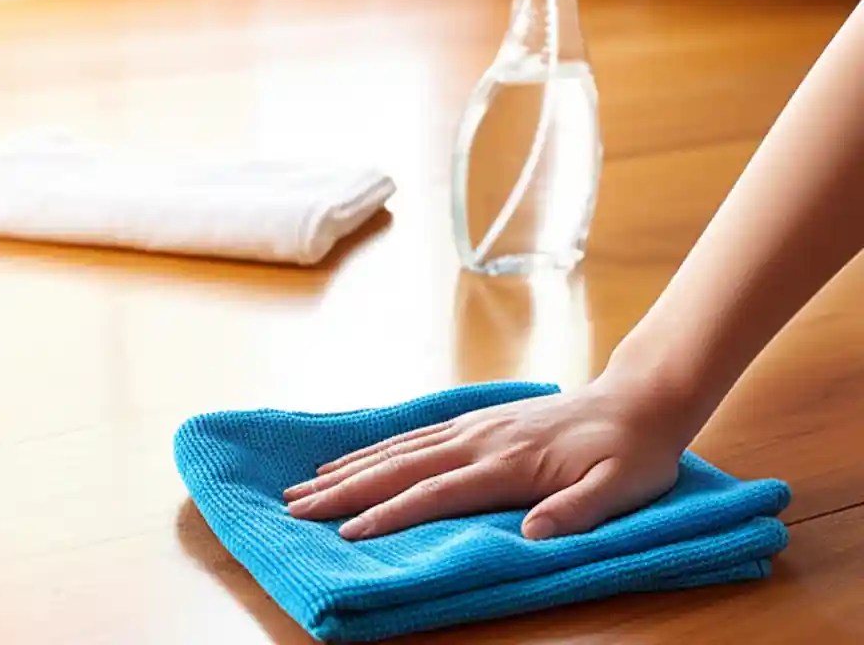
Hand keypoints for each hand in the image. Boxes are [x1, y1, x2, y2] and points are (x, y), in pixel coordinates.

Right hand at [283, 378, 694, 540]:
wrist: (638, 400)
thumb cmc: (632, 454)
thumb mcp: (621, 489)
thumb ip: (577, 512)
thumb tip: (531, 534)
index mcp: (509, 464)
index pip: (436, 493)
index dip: (389, 514)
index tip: (347, 532)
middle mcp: (479, 440)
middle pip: (400, 468)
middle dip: (344, 491)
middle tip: (296, 509)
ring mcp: (473, 427)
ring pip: (399, 450)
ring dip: (349, 468)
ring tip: (304, 486)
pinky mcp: (475, 421)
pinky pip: (414, 435)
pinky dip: (375, 449)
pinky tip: (352, 460)